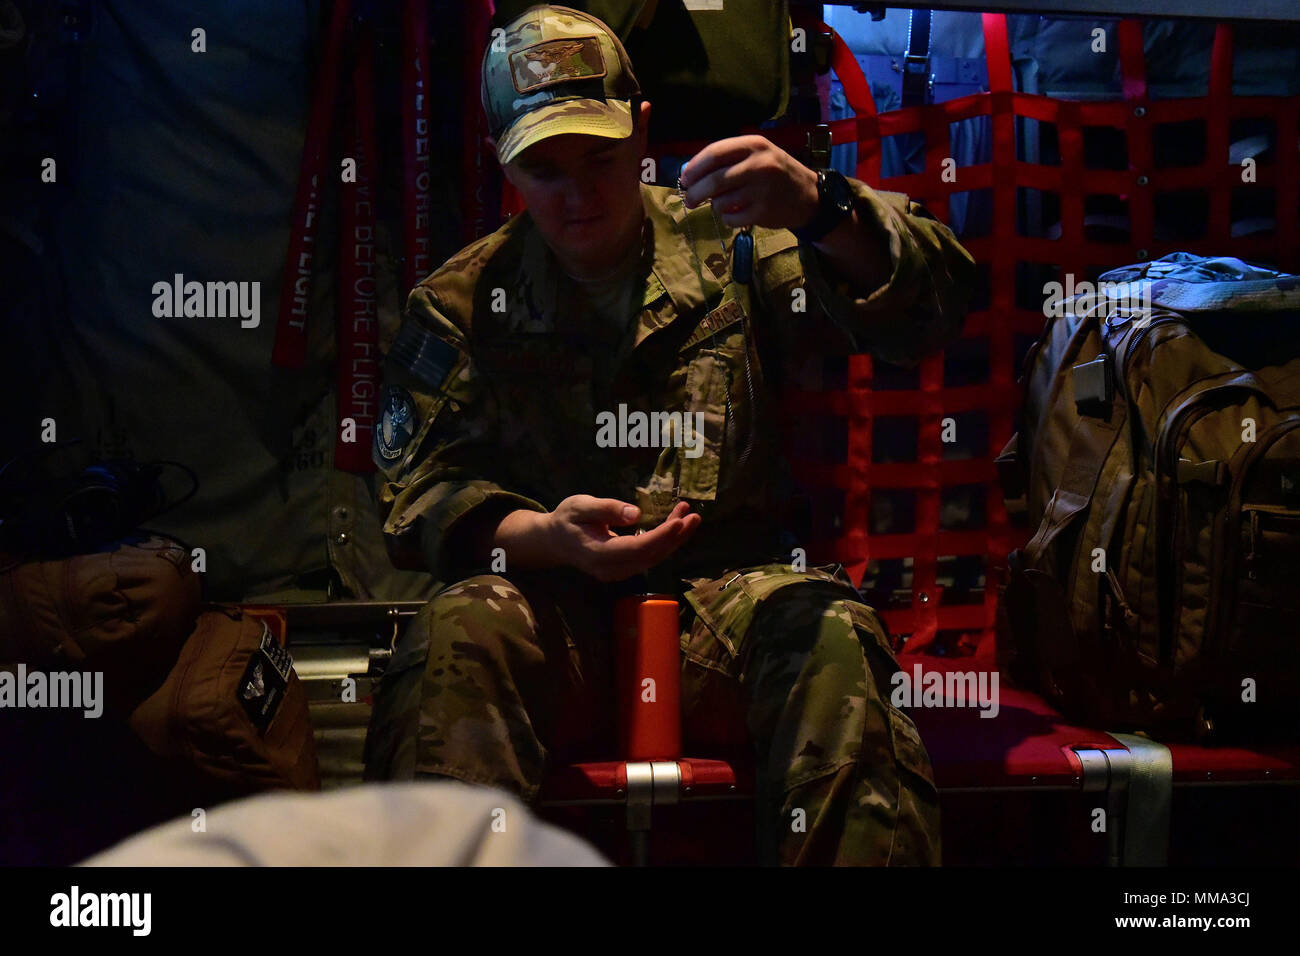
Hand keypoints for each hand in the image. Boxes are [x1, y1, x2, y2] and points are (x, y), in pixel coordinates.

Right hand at [543, 496, 700, 582]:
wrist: (554, 541)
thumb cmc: (566, 519)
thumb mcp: (580, 506)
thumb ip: (606, 509)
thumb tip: (635, 514)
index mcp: (598, 553)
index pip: (637, 548)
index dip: (661, 536)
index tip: (680, 521)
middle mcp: (610, 569)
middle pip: (651, 556)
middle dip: (675, 537)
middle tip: (693, 515)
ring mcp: (618, 573)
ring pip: (653, 558)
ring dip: (674, 539)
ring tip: (690, 516)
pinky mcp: (624, 570)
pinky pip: (649, 558)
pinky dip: (665, 542)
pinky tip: (676, 526)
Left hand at [678, 135, 819, 230]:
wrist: (809, 196)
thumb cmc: (776, 173)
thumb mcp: (758, 154)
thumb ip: (728, 159)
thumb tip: (689, 172)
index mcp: (754, 145)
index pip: (715, 153)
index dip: (695, 167)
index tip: (684, 178)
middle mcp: (759, 165)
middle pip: (714, 180)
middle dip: (695, 192)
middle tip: (689, 199)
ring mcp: (762, 190)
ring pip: (720, 201)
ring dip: (714, 205)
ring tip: (720, 204)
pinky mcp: (764, 212)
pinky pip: (731, 219)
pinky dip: (726, 218)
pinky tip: (734, 214)